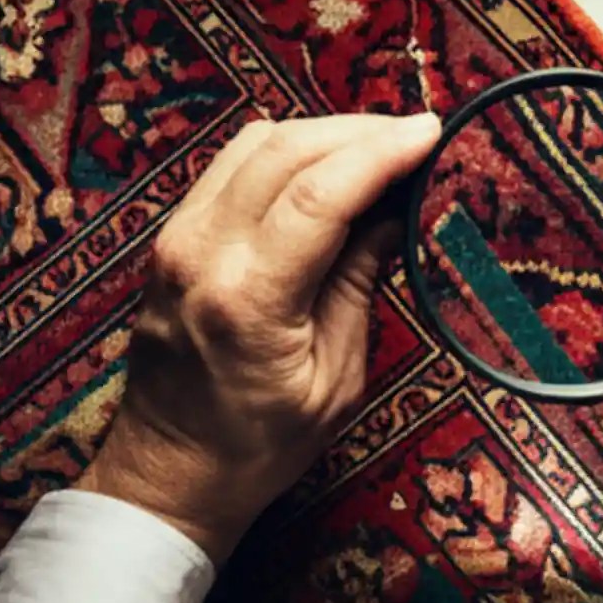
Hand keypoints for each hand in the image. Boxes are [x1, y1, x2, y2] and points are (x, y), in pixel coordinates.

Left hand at [76, 113, 440, 561]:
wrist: (170, 471)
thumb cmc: (260, 445)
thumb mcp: (336, 380)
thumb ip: (358, 284)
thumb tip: (397, 212)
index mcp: (249, 300)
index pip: (319, 193)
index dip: (381, 152)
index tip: (433, 132)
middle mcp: (201, 253)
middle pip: (286, 149)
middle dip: (360, 130)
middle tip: (418, 134)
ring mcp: (176, 238)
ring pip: (255, 143)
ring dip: (324, 133)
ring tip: (381, 146)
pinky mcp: (172, 236)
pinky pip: (233, 164)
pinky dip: (288, 150)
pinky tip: (329, 165)